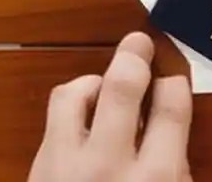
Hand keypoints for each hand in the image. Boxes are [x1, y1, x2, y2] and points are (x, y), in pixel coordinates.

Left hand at [29, 32, 193, 181]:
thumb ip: (173, 167)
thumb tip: (169, 124)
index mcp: (155, 178)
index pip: (170, 107)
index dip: (174, 81)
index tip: (172, 75)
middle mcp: (109, 166)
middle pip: (121, 87)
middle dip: (132, 55)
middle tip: (139, 43)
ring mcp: (66, 165)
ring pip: (73, 95)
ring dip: (92, 82)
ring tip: (106, 87)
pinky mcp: (37, 167)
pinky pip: (51, 122)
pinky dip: (72, 109)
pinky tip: (85, 119)